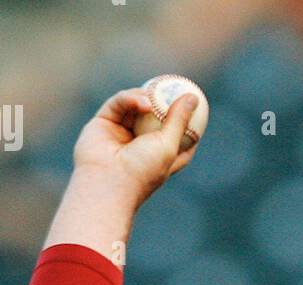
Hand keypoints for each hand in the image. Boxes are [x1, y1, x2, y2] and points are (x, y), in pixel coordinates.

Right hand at [72, 87, 201, 202]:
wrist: (107, 179)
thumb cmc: (142, 169)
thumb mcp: (168, 145)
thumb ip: (179, 120)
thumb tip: (193, 97)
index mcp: (161, 159)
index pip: (180, 141)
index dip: (190, 125)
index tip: (198, 108)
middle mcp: (141, 147)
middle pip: (156, 119)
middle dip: (165, 102)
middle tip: (176, 86)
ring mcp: (121, 134)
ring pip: (136, 108)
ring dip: (146, 98)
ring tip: (152, 98)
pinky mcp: (104, 123)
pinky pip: (119, 104)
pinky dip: (130, 99)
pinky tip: (142, 101)